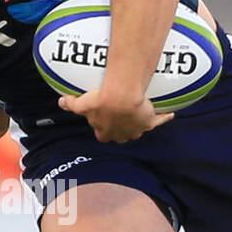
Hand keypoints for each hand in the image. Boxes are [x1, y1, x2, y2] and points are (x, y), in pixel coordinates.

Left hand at [56, 86, 172, 142]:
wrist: (123, 96)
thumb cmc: (101, 100)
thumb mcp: (82, 102)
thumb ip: (71, 104)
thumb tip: (60, 102)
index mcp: (105, 133)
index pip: (103, 134)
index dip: (103, 127)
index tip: (103, 118)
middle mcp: (121, 135)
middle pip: (121, 134)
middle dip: (121, 127)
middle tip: (121, 113)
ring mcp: (136, 130)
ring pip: (138, 129)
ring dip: (138, 123)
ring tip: (140, 111)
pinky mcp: (150, 122)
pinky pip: (159, 121)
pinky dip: (164, 118)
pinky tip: (170, 114)